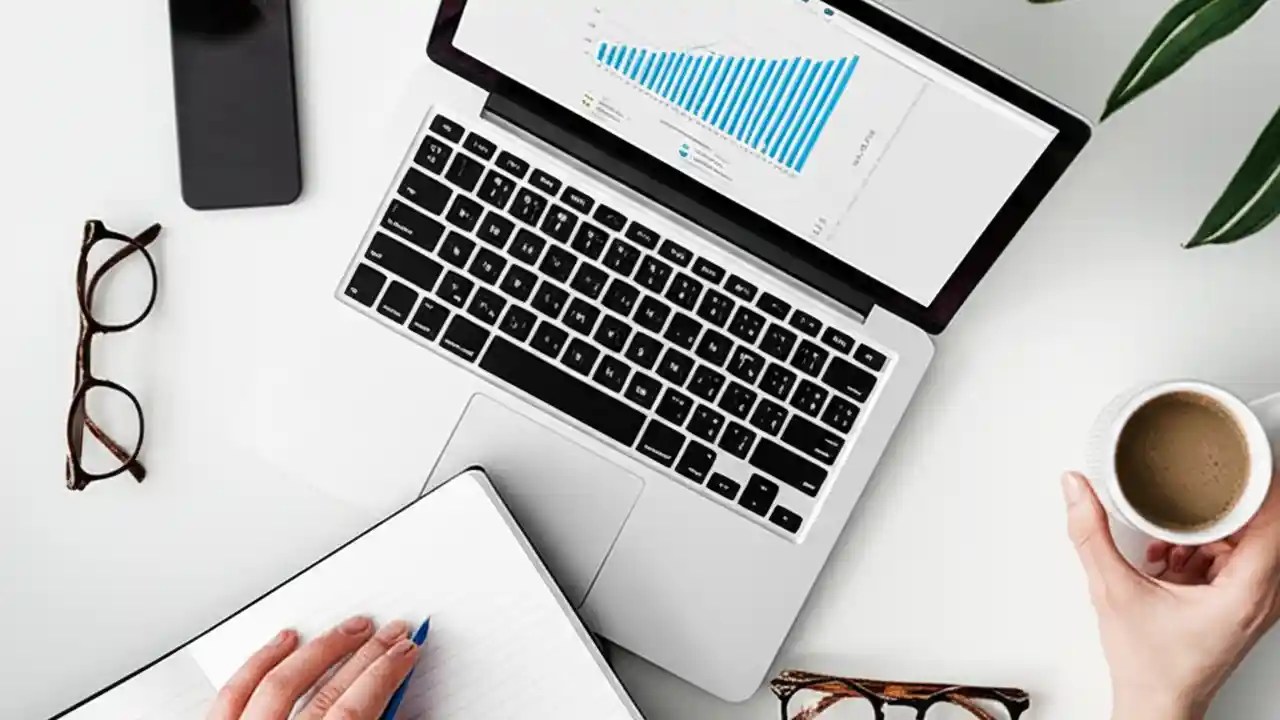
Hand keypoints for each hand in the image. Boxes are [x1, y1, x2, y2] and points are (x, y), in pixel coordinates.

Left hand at [207, 616, 418, 719]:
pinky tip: (283, 640)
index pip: (355, 710)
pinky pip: (232, 692)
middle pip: (327, 691)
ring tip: (350, 628)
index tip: (405, 650)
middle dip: (367, 655)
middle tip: (392, 630)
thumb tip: (402, 708)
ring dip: (321, 649)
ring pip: (281, 681)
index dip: (386, 674)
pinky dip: (259, 661)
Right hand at [1062, 471, 1279, 719]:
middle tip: (1187, 491)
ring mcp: (1256, 600)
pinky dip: (1205, 549)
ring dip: (1210, 529)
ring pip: (1248, 539)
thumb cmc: (1150, 665)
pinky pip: (1236, 558)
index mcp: (1248, 589)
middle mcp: (1263, 594)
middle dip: (1221, 504)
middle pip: (1262, 522)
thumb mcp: (1112, 590)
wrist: (1156, 704)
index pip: (1276, 515)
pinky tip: (1173, 559)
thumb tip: (1077, 489)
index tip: (1234, 458)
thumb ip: (1090, 533)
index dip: (1259, 480)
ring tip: (1171, 541)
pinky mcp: (1243, 604)